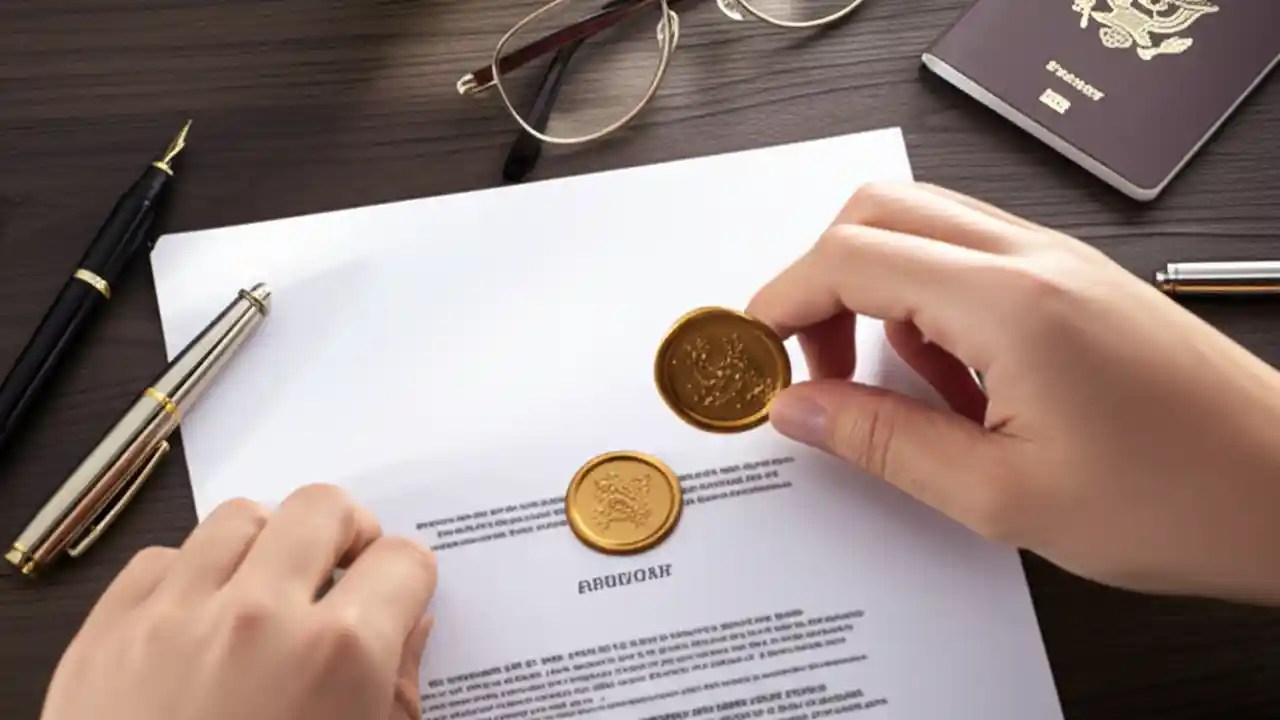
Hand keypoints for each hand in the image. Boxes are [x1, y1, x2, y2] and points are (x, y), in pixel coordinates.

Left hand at [40, 484, 436, 719]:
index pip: (404, 558)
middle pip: (324, 507)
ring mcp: (175, 618)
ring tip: (270, 585)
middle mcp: (261, 616)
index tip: (397, 595)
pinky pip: (160, 558)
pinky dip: (190, 574)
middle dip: (347, 534)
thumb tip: (408, 626)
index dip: (408, 579)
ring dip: (268, 543)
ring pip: (240, 516)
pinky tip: (202, 616)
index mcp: (342, 656)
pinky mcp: (105, 636)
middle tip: (344, 569)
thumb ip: (398, 691)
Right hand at [747, 181, 1279, 603]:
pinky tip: (955, 389)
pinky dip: (932, 310)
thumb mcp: (999, 495)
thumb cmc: (1176, 499)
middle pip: (879, 212)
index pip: (852, 255)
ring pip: (924, 230)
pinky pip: (971, 264)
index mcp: (1010, 301)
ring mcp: (1059, 263)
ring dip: (878, 296)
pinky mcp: (1075, 284)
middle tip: (813, 364)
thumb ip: (881, 442)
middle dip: (821, 281)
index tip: (755, 352)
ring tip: (894, 391)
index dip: (783, 301)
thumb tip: (799, 409)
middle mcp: (1034, 258)